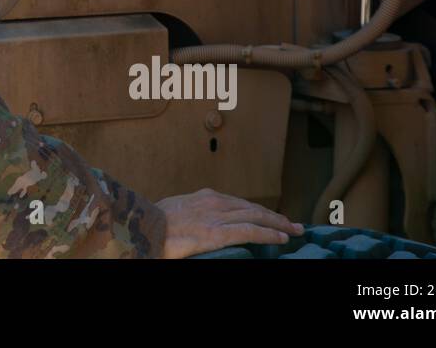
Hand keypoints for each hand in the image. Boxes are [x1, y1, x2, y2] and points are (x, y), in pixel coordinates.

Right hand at [157, 188, 303, 258]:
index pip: (239, 203)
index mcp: (205, 197)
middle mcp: (215, 203)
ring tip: (294, 230)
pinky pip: (250, 231)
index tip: (270, 217)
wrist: (142, 225)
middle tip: (293, 223)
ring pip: (257, 217)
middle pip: (253, 208)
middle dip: (276, 216)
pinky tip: (282, 238)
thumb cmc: (153, 222)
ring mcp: (217, 217)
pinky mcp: (217, 233)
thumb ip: (194, 213)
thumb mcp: (176, 210)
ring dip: (279, 224)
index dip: (258, 211)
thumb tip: (201, 221)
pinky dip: (269, 234)